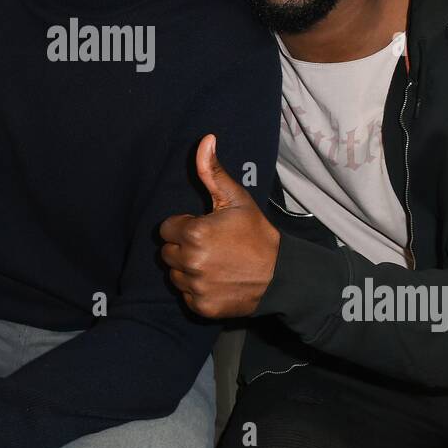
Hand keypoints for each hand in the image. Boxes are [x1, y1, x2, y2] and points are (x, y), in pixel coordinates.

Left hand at [158, 135, 278, 319]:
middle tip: (212, 246)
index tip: (206, 228)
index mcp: (193, 232)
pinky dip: (197, 290)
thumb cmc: (256, 233)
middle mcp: (190, 261)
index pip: (167, 229)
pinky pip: (186, 295)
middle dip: (184, 247)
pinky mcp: (201, 307)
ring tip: (215, 263)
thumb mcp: (236, 199)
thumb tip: (205, 140)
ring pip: (174, 275)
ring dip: (188, 269)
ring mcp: (195, 286)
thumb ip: (212, 171)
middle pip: (168, 253)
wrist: (281, 275)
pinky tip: (217, 281)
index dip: (185, 226)